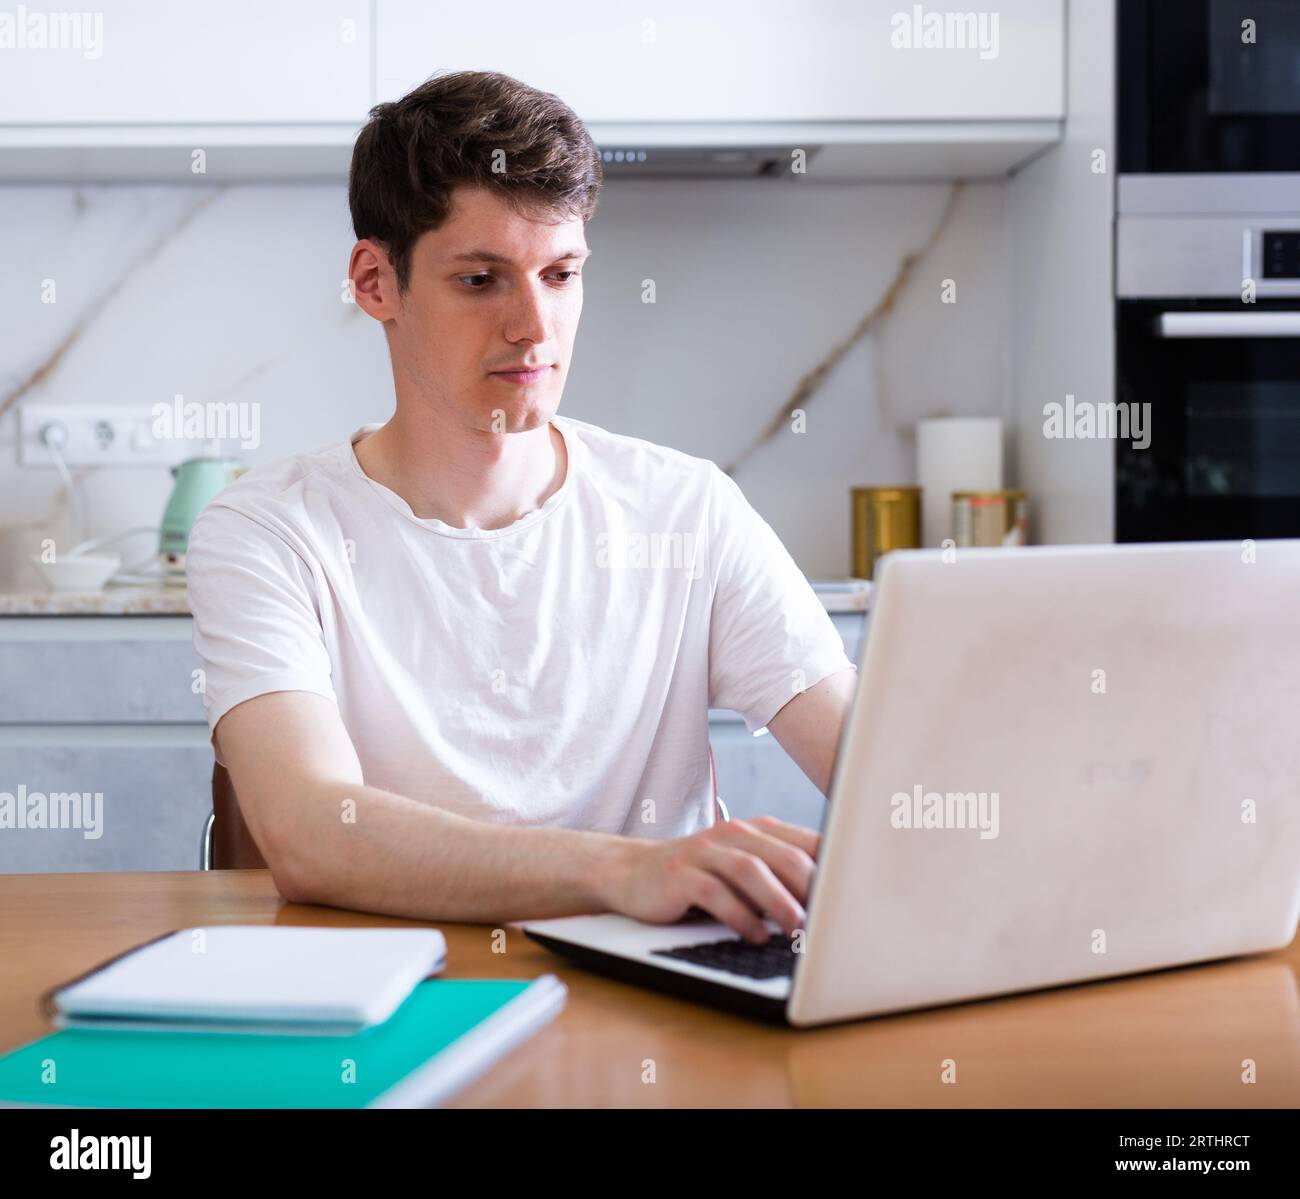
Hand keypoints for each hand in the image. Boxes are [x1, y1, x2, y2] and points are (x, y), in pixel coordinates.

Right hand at [603, 815, 819, 944]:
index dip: (834, 867)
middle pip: (782, 854)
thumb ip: (781, 878)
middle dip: (811, 887)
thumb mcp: (743, 871)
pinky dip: (740, 916)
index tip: (856, 896)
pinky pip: (715, 893)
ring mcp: (704, 851)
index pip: (806, 842)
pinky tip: (755, 935)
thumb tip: (831, 907)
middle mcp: (733, 834)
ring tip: (798, 929)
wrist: (634, 873)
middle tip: (832, 917)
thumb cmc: (701, 877)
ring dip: (779, 902)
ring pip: (750, 870)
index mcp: (757, 831)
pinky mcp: (680, 874)